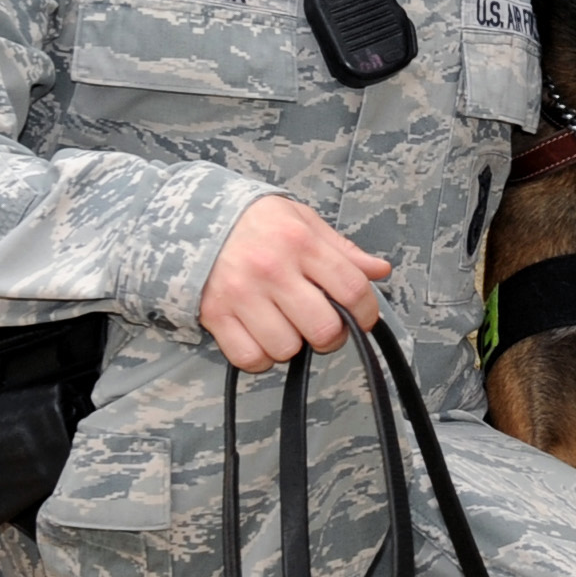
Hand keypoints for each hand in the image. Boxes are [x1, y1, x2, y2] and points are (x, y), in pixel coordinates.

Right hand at [199, 195, 391, 370]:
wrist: (195, 217)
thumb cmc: (258, 222)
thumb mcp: (305, 222)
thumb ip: (344, 250)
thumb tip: (380, 270)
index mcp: (301, 242)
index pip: (352, 289)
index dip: (366, 312)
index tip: (362, 317)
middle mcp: (272, 269)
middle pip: (322, 328)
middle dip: (332, 336)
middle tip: (324, 327)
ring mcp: (241, 294)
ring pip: (286, 348)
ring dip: (293, 345)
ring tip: (288, 326)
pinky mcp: (215, 315)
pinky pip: (249, 358)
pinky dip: (261, 357)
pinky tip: (263, 337)